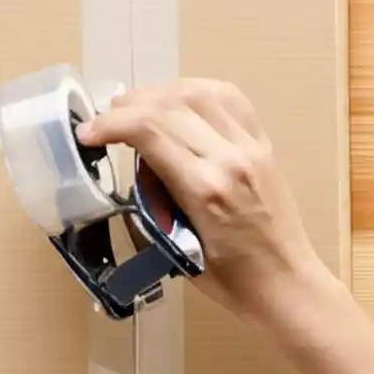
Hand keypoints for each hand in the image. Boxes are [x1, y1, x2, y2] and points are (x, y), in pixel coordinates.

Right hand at [75, 79, 334, 325]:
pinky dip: (197, 91)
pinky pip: (230, 99)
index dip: (110, 124)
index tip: (88, 134)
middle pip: (170, 104)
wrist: (286, 282)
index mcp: (205, 189)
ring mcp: (252, 147)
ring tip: (138, 107)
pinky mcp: (264, 145)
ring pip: (200, 92)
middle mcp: (230, 158)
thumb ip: (157, 199)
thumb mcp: (177, 246)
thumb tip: (138, 164)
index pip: (149, 130)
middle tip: (107, 120)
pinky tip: (179, 101)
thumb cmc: (232, 279)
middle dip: (128, 105)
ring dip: (161, 92)